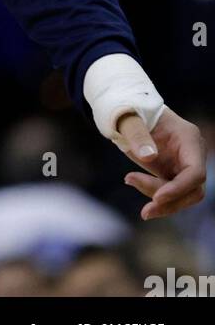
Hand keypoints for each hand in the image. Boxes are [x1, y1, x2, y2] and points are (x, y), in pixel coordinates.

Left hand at [118, 106, 206, 220]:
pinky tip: (143, 201)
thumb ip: (137, 134)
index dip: (179, 188)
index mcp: (188, 137)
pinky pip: (173, 195)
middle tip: (145, 211)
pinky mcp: (175, 175)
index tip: (157, 198)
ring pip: (184, 196)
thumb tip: (148, 156)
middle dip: (170, 201)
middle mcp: (193, 153)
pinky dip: (159, 201)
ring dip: (164, 205)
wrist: (130, 116)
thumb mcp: (129, 119)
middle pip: (193, 188)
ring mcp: (186, 165)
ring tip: (143, 210)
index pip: (195, 171)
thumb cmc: (130, 113)